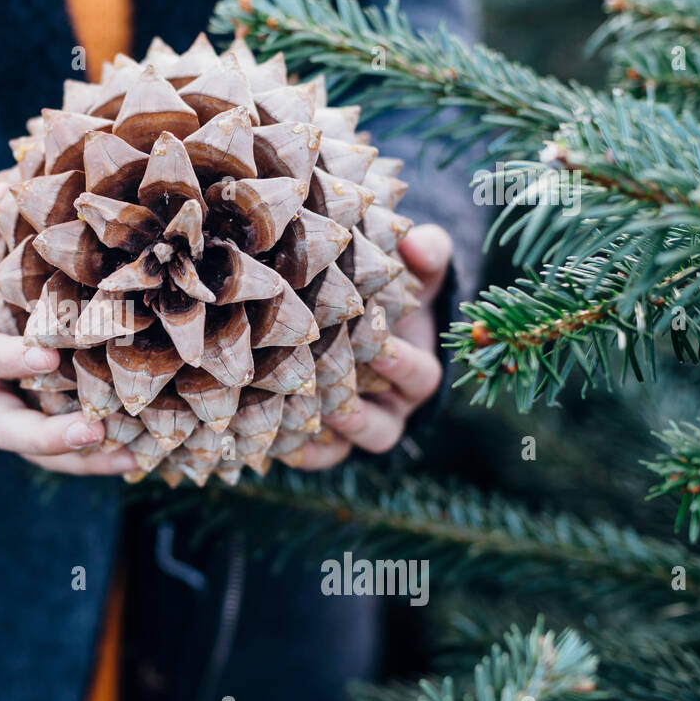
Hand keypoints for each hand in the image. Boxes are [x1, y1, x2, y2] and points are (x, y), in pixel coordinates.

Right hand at [0, 189, 138, 474]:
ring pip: (38, 451)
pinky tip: (139, 457)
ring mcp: (4, 416)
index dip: (6, 360)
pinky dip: (95, 459)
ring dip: (82, 458)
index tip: (45, 355)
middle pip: (6, 427)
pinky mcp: (32, 425)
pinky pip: (61, 453)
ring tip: (130, 456)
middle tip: (92, 430)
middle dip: (48, 435)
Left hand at [295, 224, 450, 468]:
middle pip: (384, 424)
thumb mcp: (414, 267)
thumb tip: (418, 244)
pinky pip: (315, 455)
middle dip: (363, 409)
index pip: (419, 377)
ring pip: (344, 446)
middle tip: (333, 387)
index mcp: (414, 369)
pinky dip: (298, 451)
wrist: (354, 310)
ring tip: (305, 416)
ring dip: (324, 435)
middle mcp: (387, 405)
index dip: (403, 365)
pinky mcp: (320, 437)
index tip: (382, 346)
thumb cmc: (388, 288)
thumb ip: (426, 253)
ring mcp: (354, 426)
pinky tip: (273, 441)